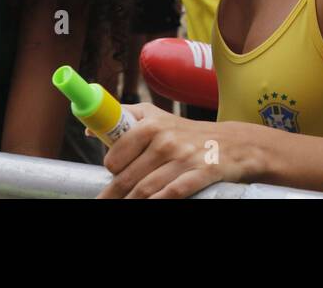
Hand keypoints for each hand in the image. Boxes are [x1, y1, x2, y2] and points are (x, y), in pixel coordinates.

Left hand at [98, 103, 241, 198]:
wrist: (232, 143)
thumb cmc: (187, 132)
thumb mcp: (157, 116)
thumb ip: (124, 118)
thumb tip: (90, 130)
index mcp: (151, 125)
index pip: (115, 156)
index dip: (110, 169)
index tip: (111, 174)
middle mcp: (165, 140)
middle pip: (127, 178)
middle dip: (113, 195)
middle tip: (105, 201)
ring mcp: (183, 158)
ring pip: (144, 190)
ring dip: (130, 202)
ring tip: (121, 205)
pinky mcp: (200, 174)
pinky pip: (170, 195)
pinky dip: (156, 202)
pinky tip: (149, 204)